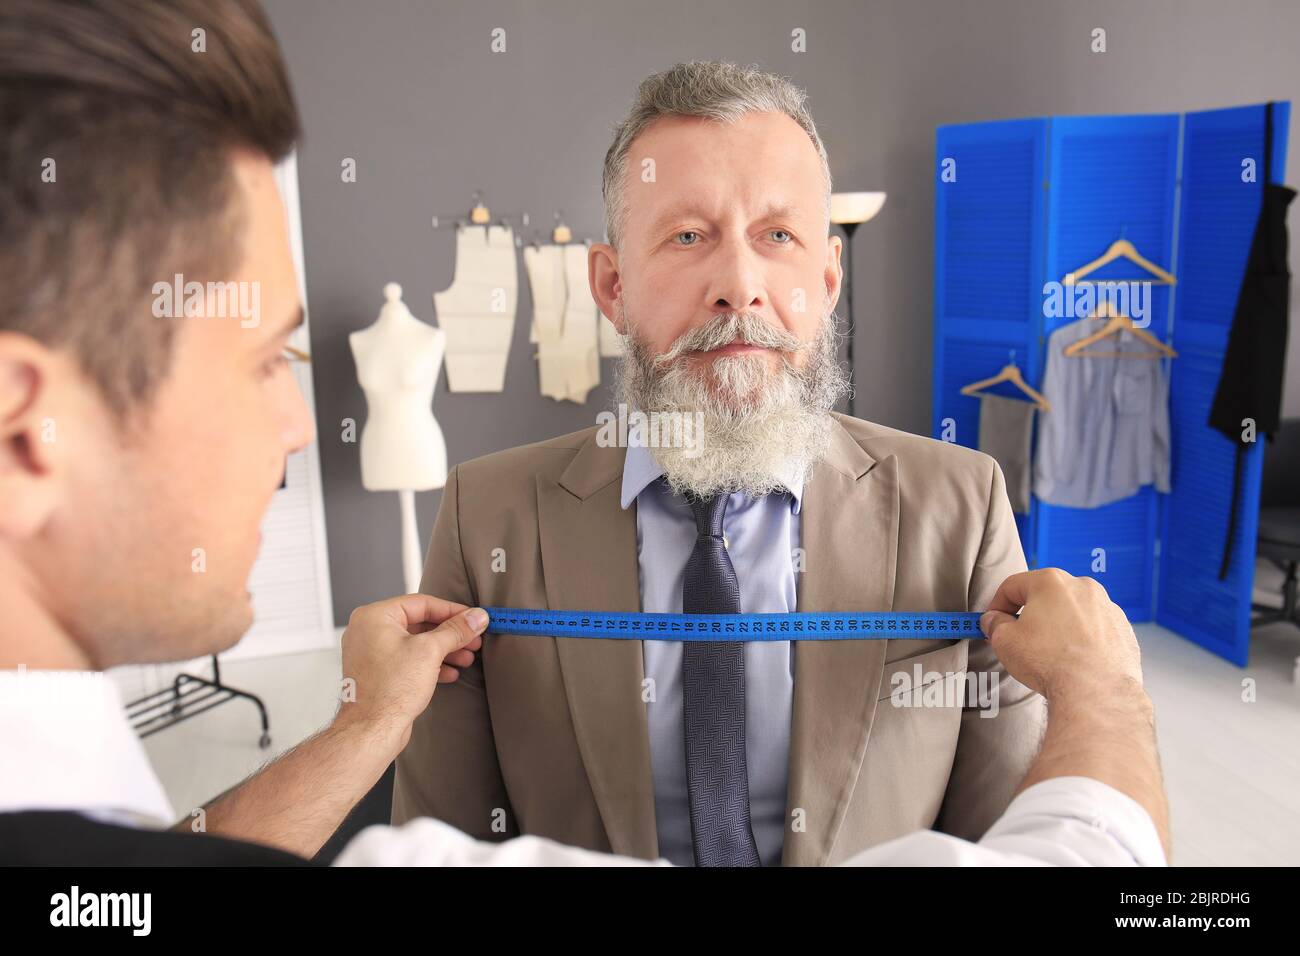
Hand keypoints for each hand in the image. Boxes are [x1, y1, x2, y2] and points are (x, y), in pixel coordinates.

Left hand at [334, 594, 487, 748]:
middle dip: (450, 634)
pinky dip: (430, 664)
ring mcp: (372, 653)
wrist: (371, 731)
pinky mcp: (379, 673)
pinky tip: (450, 672)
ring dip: (444, 650)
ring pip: (416, 643)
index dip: (452, 611)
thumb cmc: (389, 691)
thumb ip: (456, 630)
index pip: (422, 603)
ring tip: (467, 657)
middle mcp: (369, 631)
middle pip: (420, 623)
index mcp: (375, 617)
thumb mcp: (430, 652)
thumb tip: (476, 617)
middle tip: (473, 639)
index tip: (474, 618)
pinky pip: (408, 660)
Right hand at [979, 568, 1143, 702]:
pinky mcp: (1122, 629)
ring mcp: (1107, 607)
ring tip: (1049, 654)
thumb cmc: (1052, 664)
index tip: (993, 620)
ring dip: (1058, 626)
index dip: (997, 604)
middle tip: (1020, 638)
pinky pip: (1094, 629)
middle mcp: (1083, 587)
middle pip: (1046, 595)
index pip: (1013, 585)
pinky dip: (1082, 640)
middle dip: (1030, 614)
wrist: (1096, 692)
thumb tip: (994, 621)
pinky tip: (1073, 661)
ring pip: (1073, 611)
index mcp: (1051, 582)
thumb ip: (994, 624)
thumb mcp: (1004, 641)